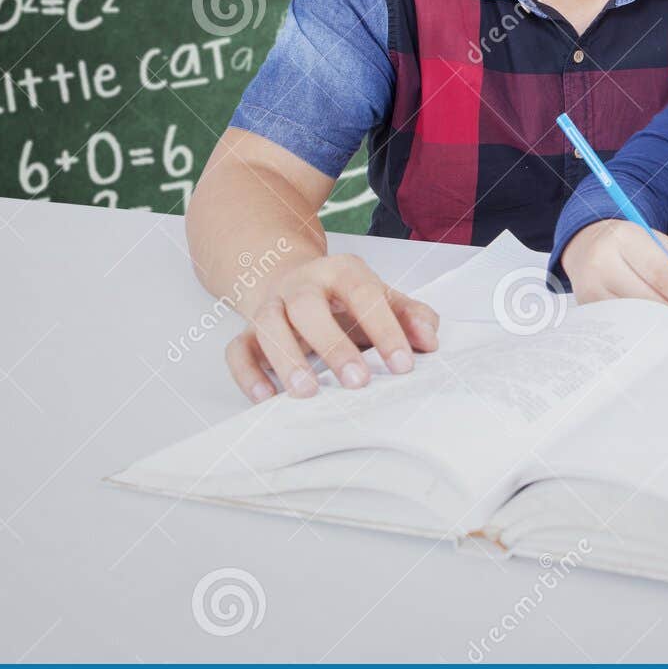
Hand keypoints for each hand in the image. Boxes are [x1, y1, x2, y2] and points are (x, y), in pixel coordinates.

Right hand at [224, 253, 438, 402]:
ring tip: (308, 392)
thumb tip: (429, 339)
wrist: (292, 278)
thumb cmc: (344, 297)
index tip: (402, 364)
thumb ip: (411, 315)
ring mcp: (270, 307)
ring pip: (268, 326)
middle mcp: (301, 286)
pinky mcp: (247, 332)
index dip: (384, 329)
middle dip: (333, 345)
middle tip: (357, 382)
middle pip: (308, 307)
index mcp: (340, 271)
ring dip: (287, 359)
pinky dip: (247, 374)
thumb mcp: (382, 298)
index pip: (364, 294)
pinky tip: (266, 397)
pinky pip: (237, 350)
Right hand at [559, 219, 667, 324]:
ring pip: (635, 316)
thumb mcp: (662, 245)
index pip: (662, 273)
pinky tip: (657, 327)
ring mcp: (590, 287)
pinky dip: (645, 328)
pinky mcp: (586, 307)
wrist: (586, 245)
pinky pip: (623, 325)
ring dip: (664, 325)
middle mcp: (602, 262)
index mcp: (626, 238)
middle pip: (648, 298)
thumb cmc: (631, 246)